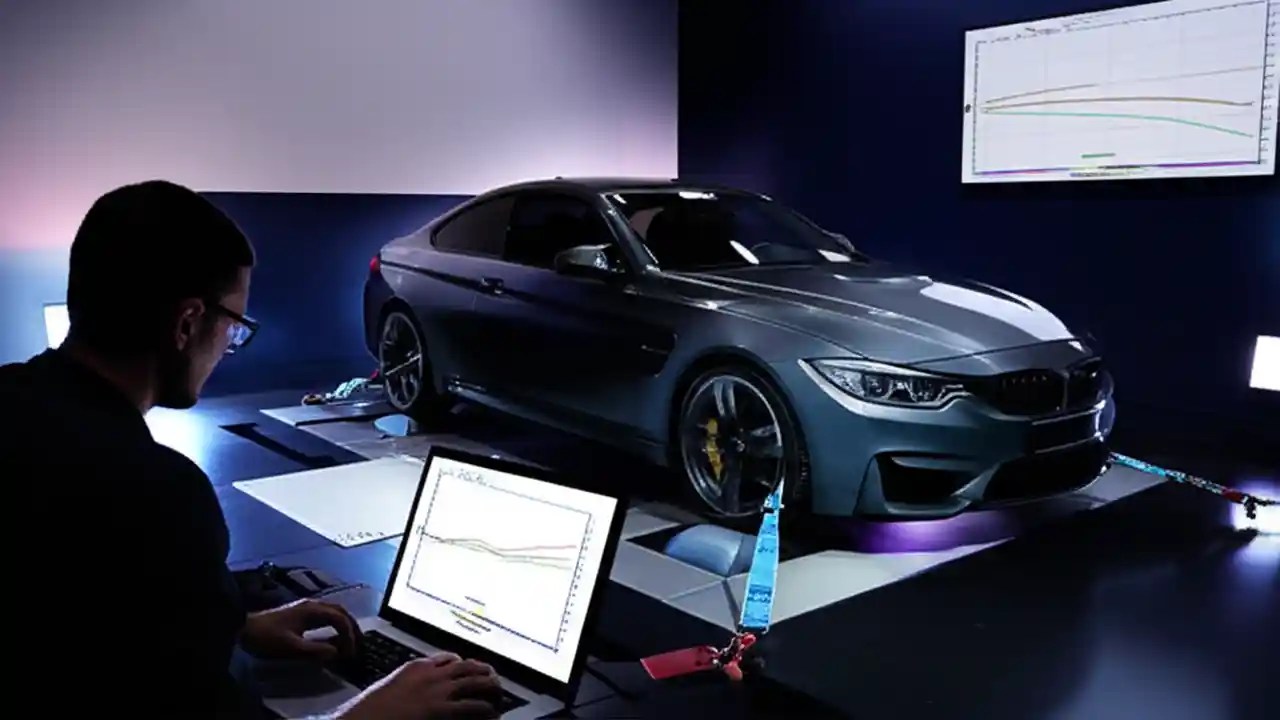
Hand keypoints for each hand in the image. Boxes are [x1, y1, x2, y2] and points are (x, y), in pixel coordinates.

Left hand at [239, 598, 358, 661]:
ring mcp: (306, 607)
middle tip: (359, 643)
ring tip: (349, 638)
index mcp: (313, 610)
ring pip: (333, 611)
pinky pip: (325, 614)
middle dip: (352, 627)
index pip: (340, 619)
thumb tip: (336, 652)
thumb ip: (315, 650)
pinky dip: (335, 622)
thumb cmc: (267, 637)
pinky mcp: (300, 612)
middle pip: (340, 611)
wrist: (243, 628)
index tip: (350, 652)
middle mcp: (312, 605)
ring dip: (344, 623)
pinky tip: (332, 633)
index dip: (349, 635)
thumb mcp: (291, 647)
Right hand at [333, 652, 502, 719]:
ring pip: (476, 680)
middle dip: (483, 671)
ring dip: (491, 686)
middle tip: (493, 680)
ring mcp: (437, 691)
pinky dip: (486, 708)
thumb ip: (406, 686)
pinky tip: (492, 713)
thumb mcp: (389, 690)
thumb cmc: (368, 711)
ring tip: (498, 694)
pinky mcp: (441, 709)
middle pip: (467, 665)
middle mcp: (430, 674)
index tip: (469, 671)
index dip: (463, 665)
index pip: (448, 658)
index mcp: (416, 667)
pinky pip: (473, 705)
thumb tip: (415, 695)